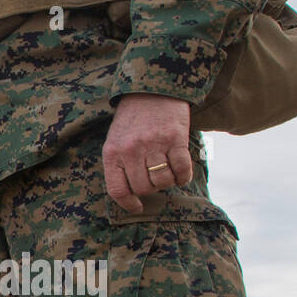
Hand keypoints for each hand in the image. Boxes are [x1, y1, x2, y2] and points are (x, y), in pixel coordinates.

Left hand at [103, 93, 193, 213]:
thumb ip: (120, 164)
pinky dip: (183, 176)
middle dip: (152, 189)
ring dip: (168, 182)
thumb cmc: (132, 119)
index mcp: (112, 152)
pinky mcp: (175, 139)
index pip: (117, 189)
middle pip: (143, 188)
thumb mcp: (116, 139)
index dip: (128, 203)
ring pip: (163, 181)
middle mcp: (131, 150)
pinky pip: (182, 170)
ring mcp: (153, 144)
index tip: (137, 207)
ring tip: (166, 171)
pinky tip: (180, 172)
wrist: (152, 90)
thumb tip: (131, 194)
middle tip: (154, 178)